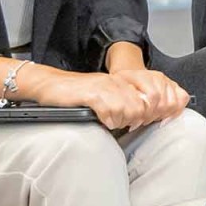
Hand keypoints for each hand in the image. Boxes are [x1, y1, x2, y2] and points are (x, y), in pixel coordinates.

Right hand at [21, 65, 156, 131]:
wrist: (53, 86)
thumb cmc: (80, 94)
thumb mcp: (108, 95)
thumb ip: (126, 103)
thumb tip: (143, 118)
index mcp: (125, 81)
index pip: (152, 98)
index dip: (149, 114)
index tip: (139, 123)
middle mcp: (119, 82)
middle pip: (142, 107)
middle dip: (134, 120)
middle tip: (121, 123)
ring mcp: (106, 86)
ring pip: (129, 110)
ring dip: (121, 121)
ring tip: (110, 121)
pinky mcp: (93, 93)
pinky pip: (110, 110)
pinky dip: (108, 120)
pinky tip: (102, 120)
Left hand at [108, 66, 189, 122]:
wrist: (131, 76)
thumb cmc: (123, 86)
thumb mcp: (115, 90)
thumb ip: (121, 100)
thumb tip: (126, 116)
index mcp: (142, 76)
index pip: (153, 96)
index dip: (146, 113)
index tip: (137, 122)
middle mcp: (158, 77)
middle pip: (164, 102)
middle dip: (154, 116)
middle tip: (144, 122)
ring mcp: (168, 81)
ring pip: (174, 102)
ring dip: (164, 115)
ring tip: (153, 119)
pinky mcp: (175, 86)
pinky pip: (183, 98)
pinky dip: (177, 110)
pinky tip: (166, 116)